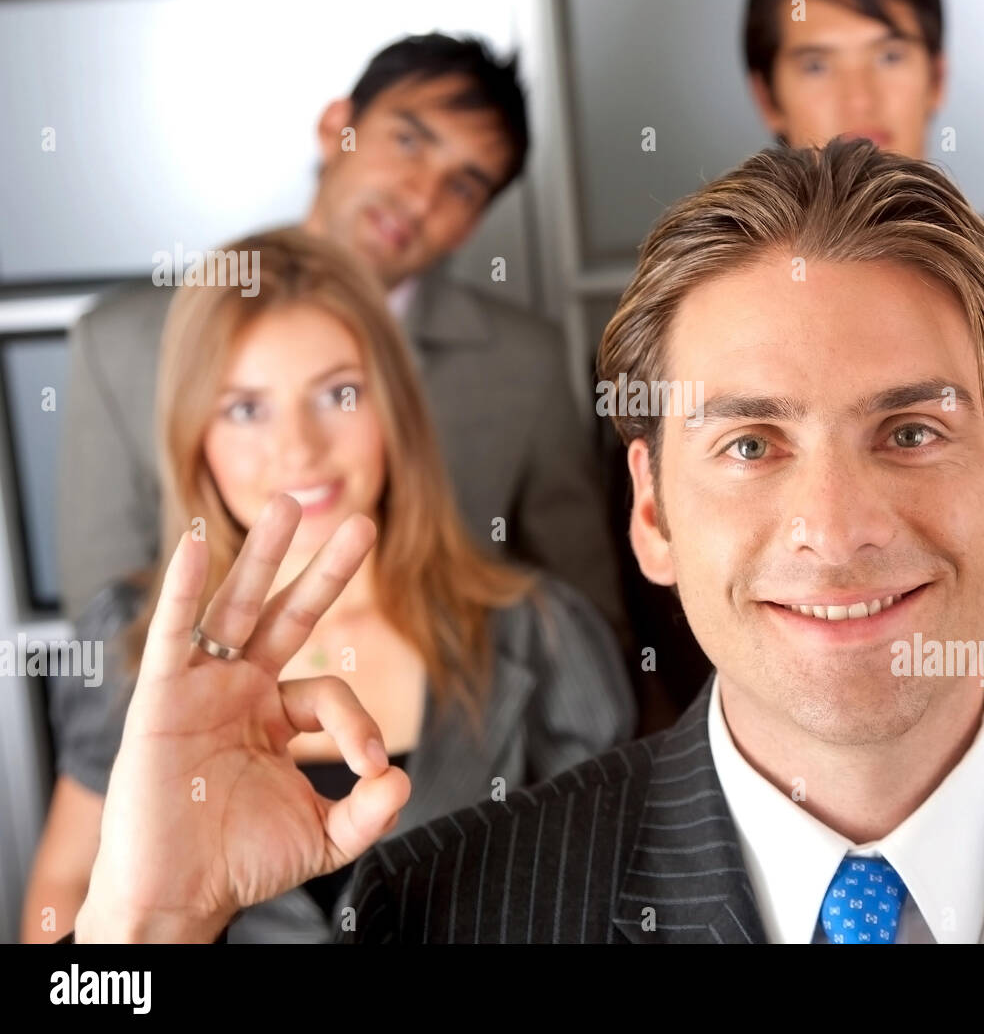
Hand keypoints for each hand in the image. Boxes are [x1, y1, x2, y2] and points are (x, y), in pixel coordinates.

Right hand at [76, 495, 410, 941]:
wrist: (176, 898)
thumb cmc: (239, 864)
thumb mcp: (323, 837)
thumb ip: (370, 812)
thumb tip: (402, 780)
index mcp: (277, 715)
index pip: (331, 694)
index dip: (358, 726)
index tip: (368, 770)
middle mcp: (242, 691)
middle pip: (290, 616)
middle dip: (326, 571)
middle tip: (363, 524)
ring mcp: (202, 689)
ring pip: (237, 609)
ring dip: (263, 555)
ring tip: (287, 504)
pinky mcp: (161, 698)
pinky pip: (174, 635)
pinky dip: (183, 590)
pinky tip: (193, 546)